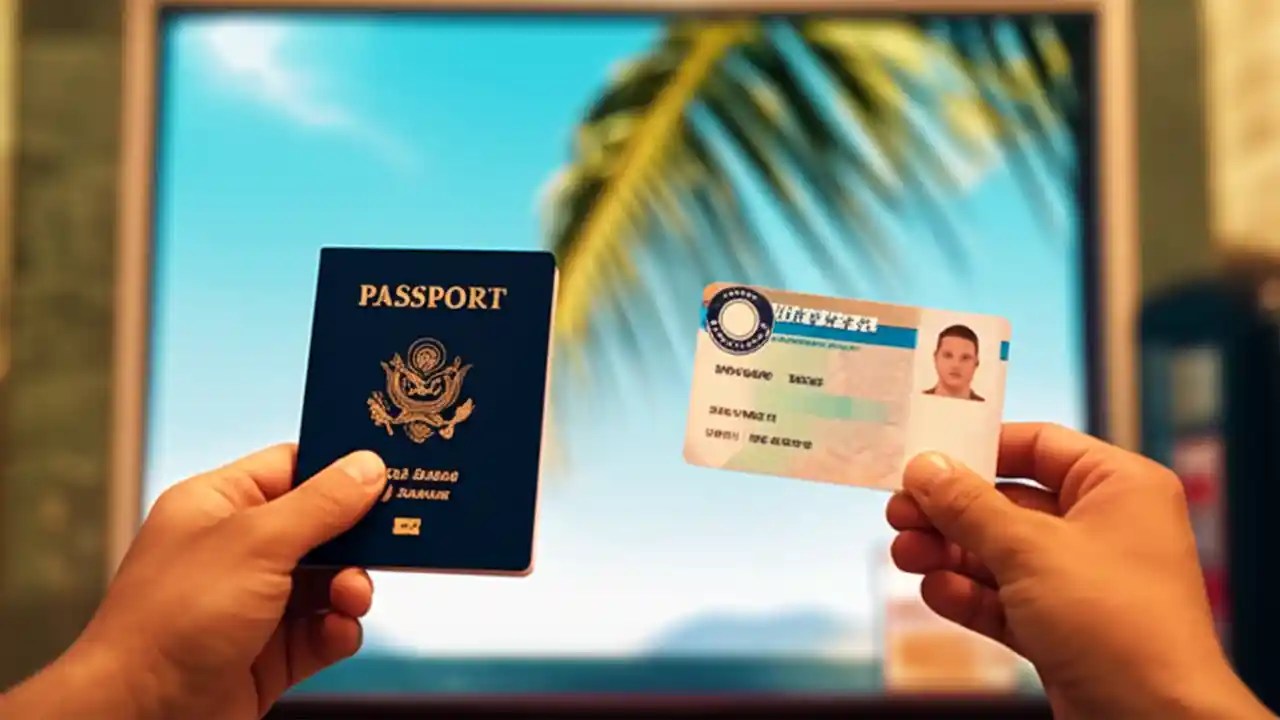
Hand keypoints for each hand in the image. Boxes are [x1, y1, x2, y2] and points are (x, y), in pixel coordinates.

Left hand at [1, 444, 387, 719]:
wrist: (139, 718)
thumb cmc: (171, 621)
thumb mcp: (256, 544)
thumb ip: (321, 504)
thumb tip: (368, 465)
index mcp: (219, 505)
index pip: (293, 468)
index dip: (340, 468)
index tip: (389, 471)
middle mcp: (238, 550)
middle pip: (323, 527)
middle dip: (357, 539)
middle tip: (393, 540)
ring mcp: (255, 604)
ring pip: (330, 581)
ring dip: (352, 587)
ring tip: (352, 598)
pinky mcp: (270, 653)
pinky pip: (324, 631)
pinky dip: (339, 630)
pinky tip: (336, 632)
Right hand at [887, 423, 1270, 719]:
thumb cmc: (1117, 623)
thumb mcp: (1030, 551)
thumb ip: (969, 506)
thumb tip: (925, 467)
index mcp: (1119, 487)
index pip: (1039, 446)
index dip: (979, 448)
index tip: (925, 458)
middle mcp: (1105, 527)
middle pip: (1009, 502)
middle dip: (950, 512)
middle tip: (899, 512)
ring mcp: (1084, 581)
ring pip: (1001, 554)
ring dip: (949, 554)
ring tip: (905, 555)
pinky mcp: (1065, 628)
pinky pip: (1007, 599)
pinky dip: (970, 595)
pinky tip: (936, 592)